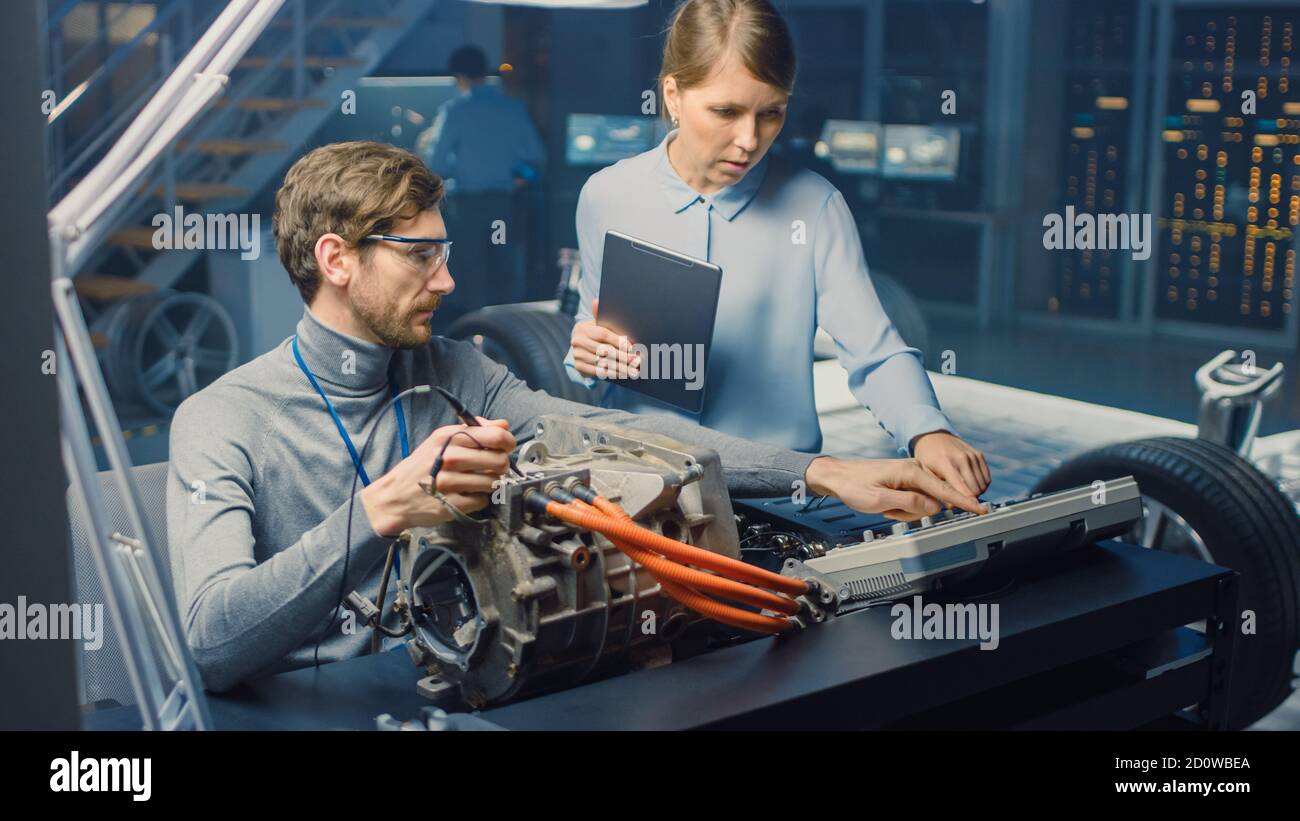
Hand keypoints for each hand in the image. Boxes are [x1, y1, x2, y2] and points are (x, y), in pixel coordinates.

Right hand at [360, 417, 515, 536]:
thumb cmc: (422, 466)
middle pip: (499, 461)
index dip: (507, 442)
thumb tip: (503, 425)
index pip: (495, 436)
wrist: (394, 497)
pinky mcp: (452, 504)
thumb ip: (474, 430)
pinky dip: (478, 498)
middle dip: (500, 465)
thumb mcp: (441, 440)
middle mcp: (449, 458)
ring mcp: (450, 482)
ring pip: (493, 482)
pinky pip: (482, 500)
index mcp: (448, 437)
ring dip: (489, 483)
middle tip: (490, 467)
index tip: (506, 447)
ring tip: (474, 481)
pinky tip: (465, 493)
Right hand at [570, 298, 640, 378]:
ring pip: (603, 362)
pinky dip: (612, 373)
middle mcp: (577, 341)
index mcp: (583, 328)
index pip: (603, 334)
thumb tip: (596, 300)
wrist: (581, 347)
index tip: (632, 348)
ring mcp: (577, 354)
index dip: (619, 341)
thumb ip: (600, 315)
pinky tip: (622, 374)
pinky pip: (598, 371)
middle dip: (623, 357)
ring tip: (633, 371)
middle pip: (604, 350)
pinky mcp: (579, 366)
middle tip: (636, 362)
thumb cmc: (595, 333)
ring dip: (620, 368)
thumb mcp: (598, 324)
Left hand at [804, 455, 986, 520]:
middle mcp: (914, 469)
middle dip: (912, 511)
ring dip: (904, 511)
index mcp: (910, 471)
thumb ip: (909, 503)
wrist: (838, 476)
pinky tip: (886, 504)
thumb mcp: (879, 500)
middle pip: (932, 499)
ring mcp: (911, 474)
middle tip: (889, 508)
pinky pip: (914, 501)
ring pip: (922, 503)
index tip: (982, 509)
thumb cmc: (854, 486)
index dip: (963, 501)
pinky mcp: (906, 480)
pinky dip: (901, 507)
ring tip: (885, 505)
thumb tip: (934, 506)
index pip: (944, 490)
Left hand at [911, 431, 990, 498]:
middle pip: (975, 489)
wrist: (935, 437)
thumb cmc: (928, 458)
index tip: (973, 510)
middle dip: (969, 499)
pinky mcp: (979, 455)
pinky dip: (981, 485)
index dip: (968, 500)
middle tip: (960, 501)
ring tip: (963, 493)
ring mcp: (972, 456)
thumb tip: (952, 506)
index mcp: (945, 463)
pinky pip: (987, 478)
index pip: (961, 487)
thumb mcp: (926, 473)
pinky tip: (970, 485)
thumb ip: (936, 490)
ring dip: (976, 493)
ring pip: (983, 485)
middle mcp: (961, 458)